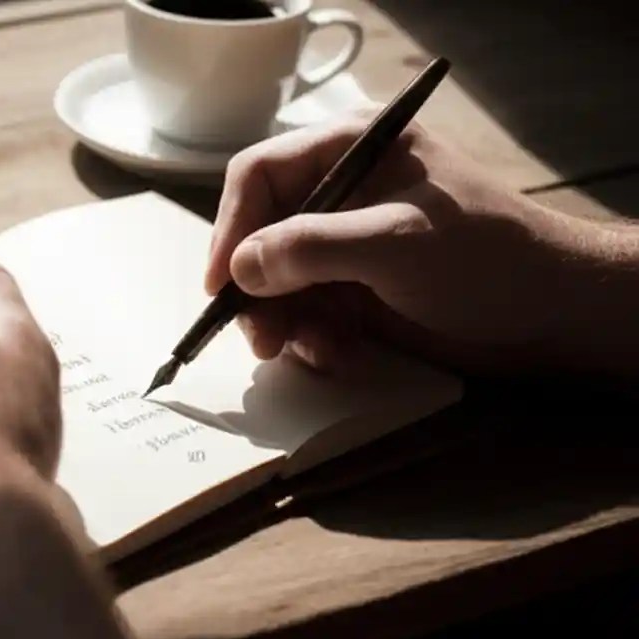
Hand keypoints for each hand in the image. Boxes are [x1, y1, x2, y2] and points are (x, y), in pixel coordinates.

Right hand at [205, 110, 626, 376]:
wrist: (552, 314)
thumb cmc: (485, 259)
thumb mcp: (394, 244)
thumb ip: (311, 248)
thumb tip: (239, 268)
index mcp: (351, 150)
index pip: (260, 174)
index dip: (231, 226)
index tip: (221, 283)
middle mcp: (341, 191)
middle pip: (259, 232)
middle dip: (255, 287)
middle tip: (259, 335)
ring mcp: (347, 243)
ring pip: (275, 280)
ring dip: (281, 321)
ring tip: (305, 351)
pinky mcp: (355, 290)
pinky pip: (304, 312)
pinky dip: (309, 338)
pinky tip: (335, 355)